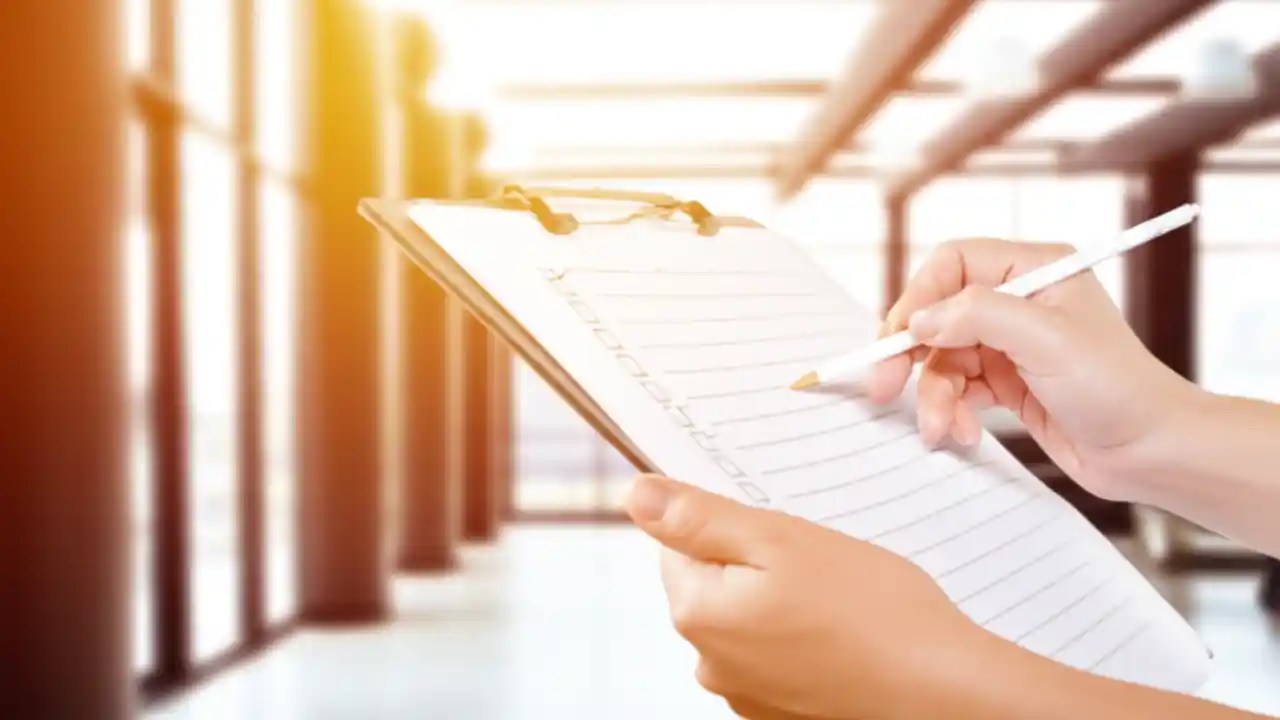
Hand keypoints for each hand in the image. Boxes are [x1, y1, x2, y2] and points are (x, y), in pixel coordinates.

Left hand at [625, 474, 1000, 719]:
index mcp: (697, 613)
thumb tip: (636, 496)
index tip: (777, 525)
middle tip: (816, 559)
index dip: (729, 523)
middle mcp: (710, 662)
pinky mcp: (782, 711)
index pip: (678, 543)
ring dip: (782, 600)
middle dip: (758, 561)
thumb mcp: (781, 539)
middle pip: (713, 582)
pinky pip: (777, 654)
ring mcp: (746, 693)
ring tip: (839, 598)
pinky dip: (803, 638)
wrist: (943, 692)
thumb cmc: (874, 612)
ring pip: (749, 618)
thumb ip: (699, 517)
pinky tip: (845, 632)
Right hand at [866, 238, 1200, 501]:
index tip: (898, 339)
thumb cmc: (1117, 387)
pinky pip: (956, 389)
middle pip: (937, 315)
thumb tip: (919, 320)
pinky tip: (963, 433)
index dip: (919, 298)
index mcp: (1035, 268)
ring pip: (941, 359)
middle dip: (909, 354)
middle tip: (883, 386)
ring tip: (941, 429)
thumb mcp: (1046, 340)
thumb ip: (976, 315)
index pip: (953, 264)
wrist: (1150, 451)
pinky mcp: (1007, 381)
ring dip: (933, 396)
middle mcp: (1019, 300)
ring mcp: (1011, 343)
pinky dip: (951, 411)